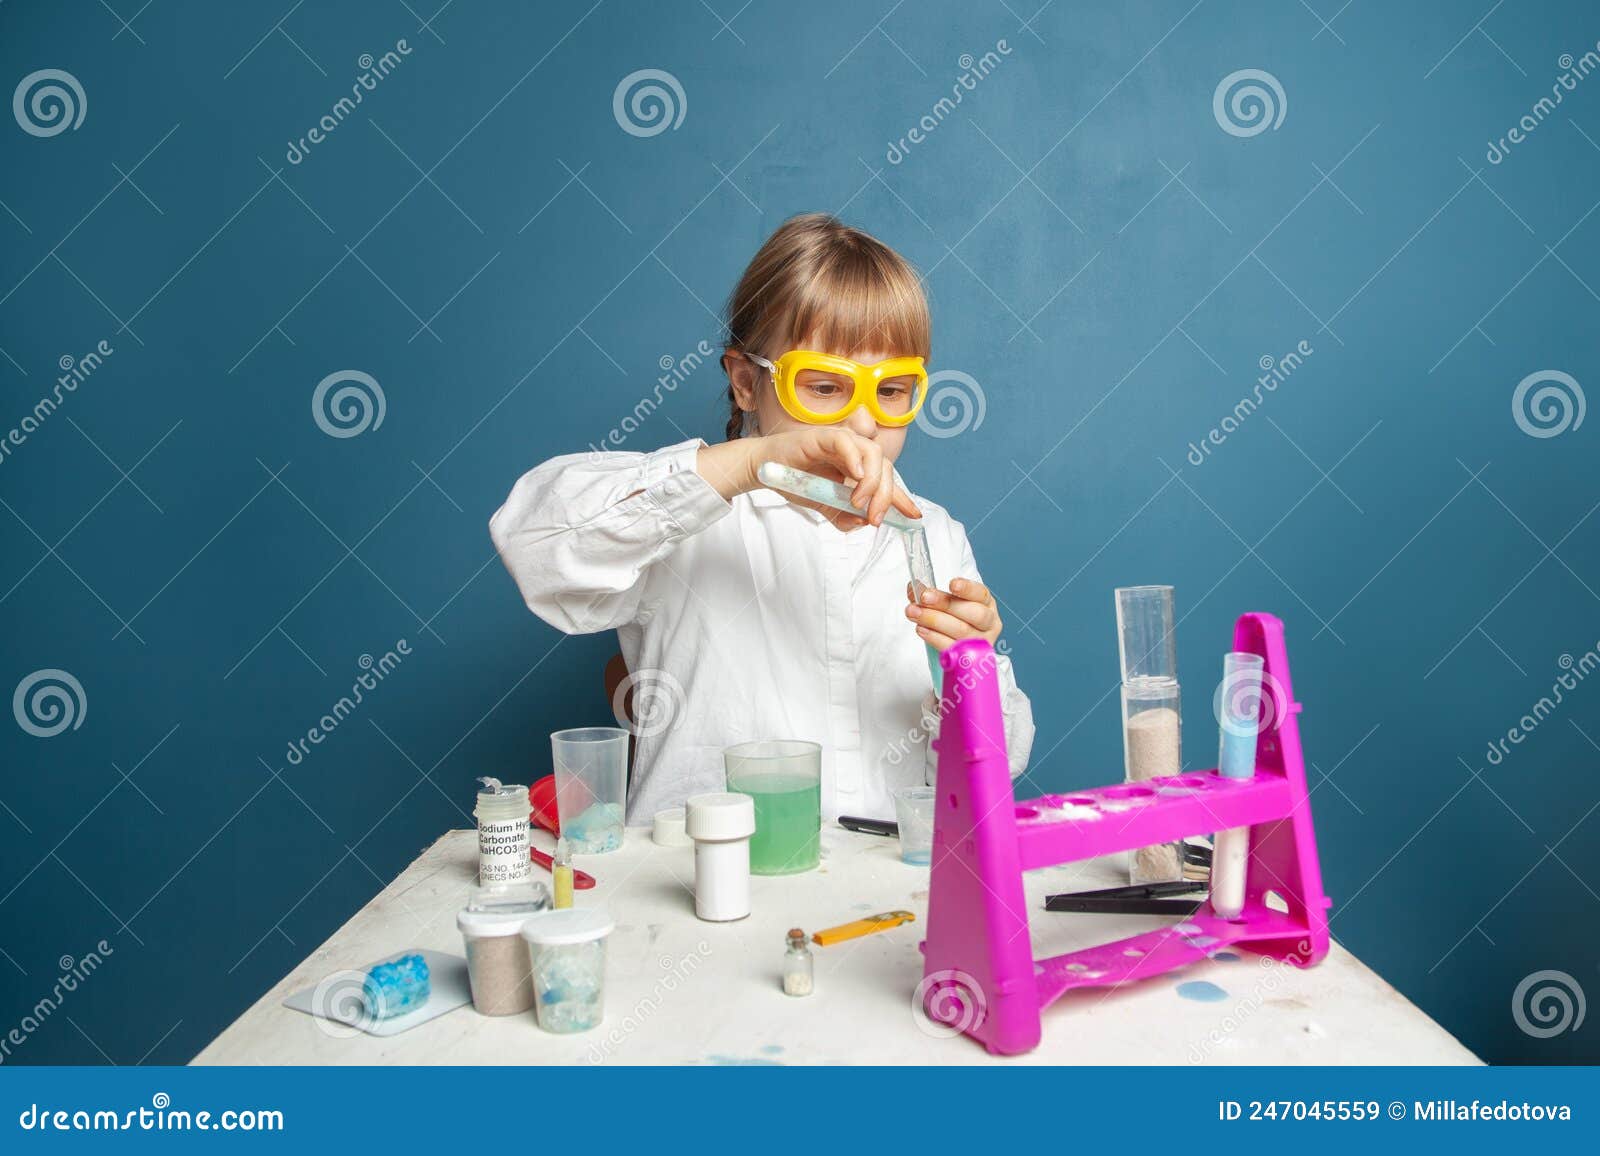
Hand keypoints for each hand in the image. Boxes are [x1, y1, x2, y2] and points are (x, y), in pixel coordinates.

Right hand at [699, 428, 920, 529]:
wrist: (765, 469)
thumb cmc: (794, 480)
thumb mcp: (824, 507)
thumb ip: (844, 516)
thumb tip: (862, 523)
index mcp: (857, 467)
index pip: (887, 481)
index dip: (902, 498)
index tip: (914, 516)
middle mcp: (854, 452)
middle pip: (885, 467)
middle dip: (886, 496)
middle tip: (874, 517)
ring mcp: (841, 441)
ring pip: (873, 453)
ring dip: (872, 481)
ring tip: (858, 501)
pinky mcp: (824, 436)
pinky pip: (846, 442)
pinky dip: (854, 458)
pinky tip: (854, 477)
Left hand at [906, 578, 1002, 650]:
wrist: (957, 647)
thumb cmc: (955, 620)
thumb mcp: (947, 603)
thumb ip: (931, 594)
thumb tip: (914, 589)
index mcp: (986, 603)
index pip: (981, 594)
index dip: (968, 588)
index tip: (952, 584)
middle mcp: (989, 623)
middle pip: (974, 613)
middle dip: (946, 604)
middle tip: (924, 598)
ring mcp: (981, 642)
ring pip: (962, 631)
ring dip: (934, 620)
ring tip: (914, 612)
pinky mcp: (968, 658)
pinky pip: (952, 648)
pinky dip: (934, 637)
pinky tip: (921, 629)